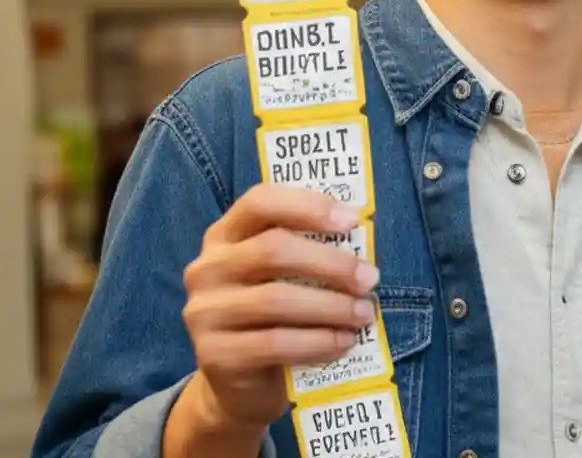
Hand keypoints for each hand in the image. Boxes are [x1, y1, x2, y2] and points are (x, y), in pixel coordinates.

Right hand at [179, 185, 380, 428]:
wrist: (241, 385)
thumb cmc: (275, 317)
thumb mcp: (286, 279)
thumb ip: (310, 254)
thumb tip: (363, 243)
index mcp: (225, 236)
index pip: (259, 202)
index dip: (307, 205)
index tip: (352, 221)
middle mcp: (207, 268)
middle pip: (273, 249)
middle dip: (331, 263)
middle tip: (370, 278)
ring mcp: (205, 312)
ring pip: (276, 299)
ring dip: (331, 306)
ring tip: (365, 314)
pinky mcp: (215, 354)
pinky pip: (275, 343)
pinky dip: (318, 341)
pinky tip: (344, 342)